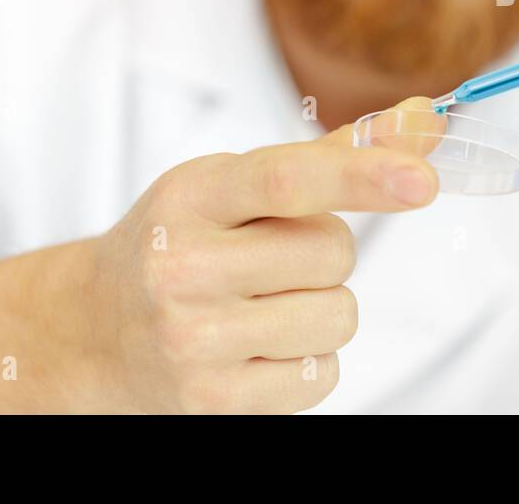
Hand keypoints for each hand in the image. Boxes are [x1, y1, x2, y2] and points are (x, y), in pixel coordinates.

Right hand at [88, 97, 438, 412]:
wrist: (93, 331)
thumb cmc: (184, 242)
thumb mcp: (234, 185)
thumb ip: (334, 153)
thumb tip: (425, 118)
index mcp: (191, 195)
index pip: (286, 180)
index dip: (361, 176)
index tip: (421, 179)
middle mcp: (182, 267)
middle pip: (332, 253)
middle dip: (325, 253)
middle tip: (271, 259)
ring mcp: (193, 339)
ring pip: (338, 316)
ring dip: (322, 309)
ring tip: (262, 304)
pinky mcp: (212, 400)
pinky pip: (323, 374)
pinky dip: (308, 361)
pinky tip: (257, 347)